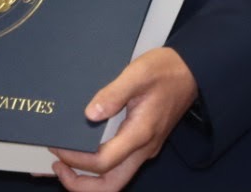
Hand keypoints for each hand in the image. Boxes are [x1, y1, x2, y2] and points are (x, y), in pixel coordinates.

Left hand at [49, 47, 198, 190]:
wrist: (193, 71)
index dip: (76, 158)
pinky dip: (98, 166)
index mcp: (140, 133)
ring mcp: (144, 148)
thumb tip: (90, 114)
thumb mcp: (139, 73)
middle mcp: (143, 148)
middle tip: (57, 166)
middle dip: (80, 184)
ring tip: (64, 162)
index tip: (58, 144)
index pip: (103, 162)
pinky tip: (84, 150)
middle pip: (110, 185)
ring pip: (115, 179)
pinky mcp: (143, 143)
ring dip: (88, 179)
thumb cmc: (168, 70)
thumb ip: (114, 93)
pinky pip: (118, 165)